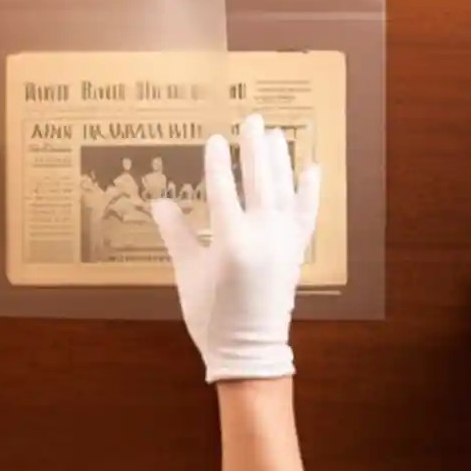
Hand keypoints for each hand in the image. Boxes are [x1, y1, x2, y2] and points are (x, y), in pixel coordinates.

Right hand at [151, 115, 320, 381]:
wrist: (249, 350)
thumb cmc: (212, 315)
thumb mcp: (188, 273)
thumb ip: (176, 234)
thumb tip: (158, 202)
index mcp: (231, 241)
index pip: (223, 189)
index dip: (217, 162)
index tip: (215, 138)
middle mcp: (262, 235)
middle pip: (258, 181)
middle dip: (254, 148)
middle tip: (252, 120)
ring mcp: (283, 242)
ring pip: (283, 191)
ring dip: (279, 160)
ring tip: (275, 134)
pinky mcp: (296, 252)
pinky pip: (306, 214)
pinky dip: (309, 192)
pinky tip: (311, 169)